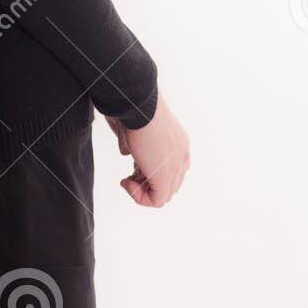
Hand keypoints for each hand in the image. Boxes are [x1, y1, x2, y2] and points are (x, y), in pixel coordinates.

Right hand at [104, 90, 189, 207]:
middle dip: (147, 184)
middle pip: (169, 184)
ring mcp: (175, 167)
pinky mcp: (164, 177)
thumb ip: (133, 143)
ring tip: (127, 181)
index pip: (171, 170)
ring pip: (163, 195)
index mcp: (179, 143)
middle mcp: (181, 156)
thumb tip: (125, 153)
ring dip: (142, 191)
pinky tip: (127, 183)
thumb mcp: (136, 128)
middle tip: (129, 175)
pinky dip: (140, 198)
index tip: (133, 166)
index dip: (150, 172)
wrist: (140, 107)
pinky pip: (156, 201)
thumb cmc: (135, 110)